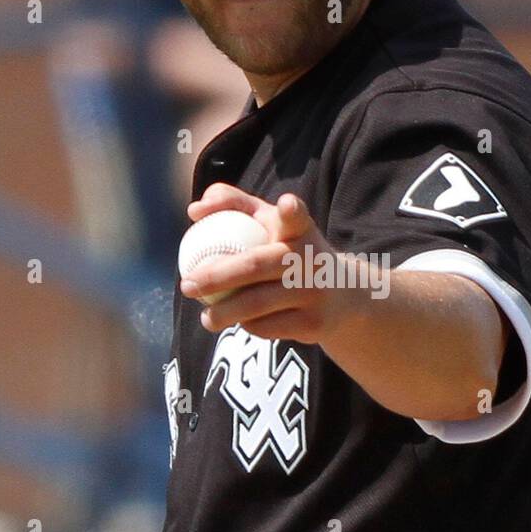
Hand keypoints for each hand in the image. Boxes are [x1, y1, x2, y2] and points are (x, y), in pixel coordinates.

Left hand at [179, 183, 354, 343]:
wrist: (343, 296)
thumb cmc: (291, 251)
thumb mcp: (270, 222)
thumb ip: (233, 204)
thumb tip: (195, 210)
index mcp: (301, 230)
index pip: (297, 217)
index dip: (292, 211)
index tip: (287, 204)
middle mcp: (311, 259)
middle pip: (256, 266)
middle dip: (216, 277)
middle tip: (187, 286)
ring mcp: (314, 292)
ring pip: (256, 304)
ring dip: (223, 313)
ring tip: (206, 318)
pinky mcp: (313, 323)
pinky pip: (267, 327)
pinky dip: (248, 326)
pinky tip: (240, 323)